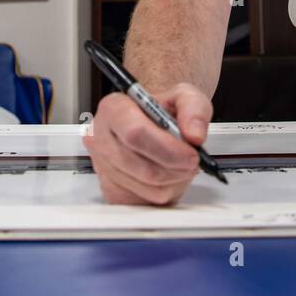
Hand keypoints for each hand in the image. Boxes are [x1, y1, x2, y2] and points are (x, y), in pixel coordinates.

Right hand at [82, 82, 211, 204]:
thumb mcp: (183, 96)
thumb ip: (194, 108)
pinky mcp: (111, 190)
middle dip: (175, 167)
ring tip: (179, 165)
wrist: (151, 126)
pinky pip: (145, 199)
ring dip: (173, 180)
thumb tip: (194, 134)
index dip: (167, 148)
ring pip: (146, 185)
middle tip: (192, 161)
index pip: (135, 133)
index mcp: (113, 108)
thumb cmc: (161, 111)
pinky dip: (164, 191)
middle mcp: (101, 137)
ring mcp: (103, 166)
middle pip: (142, 165)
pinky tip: (166, 175)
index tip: (190, 152)